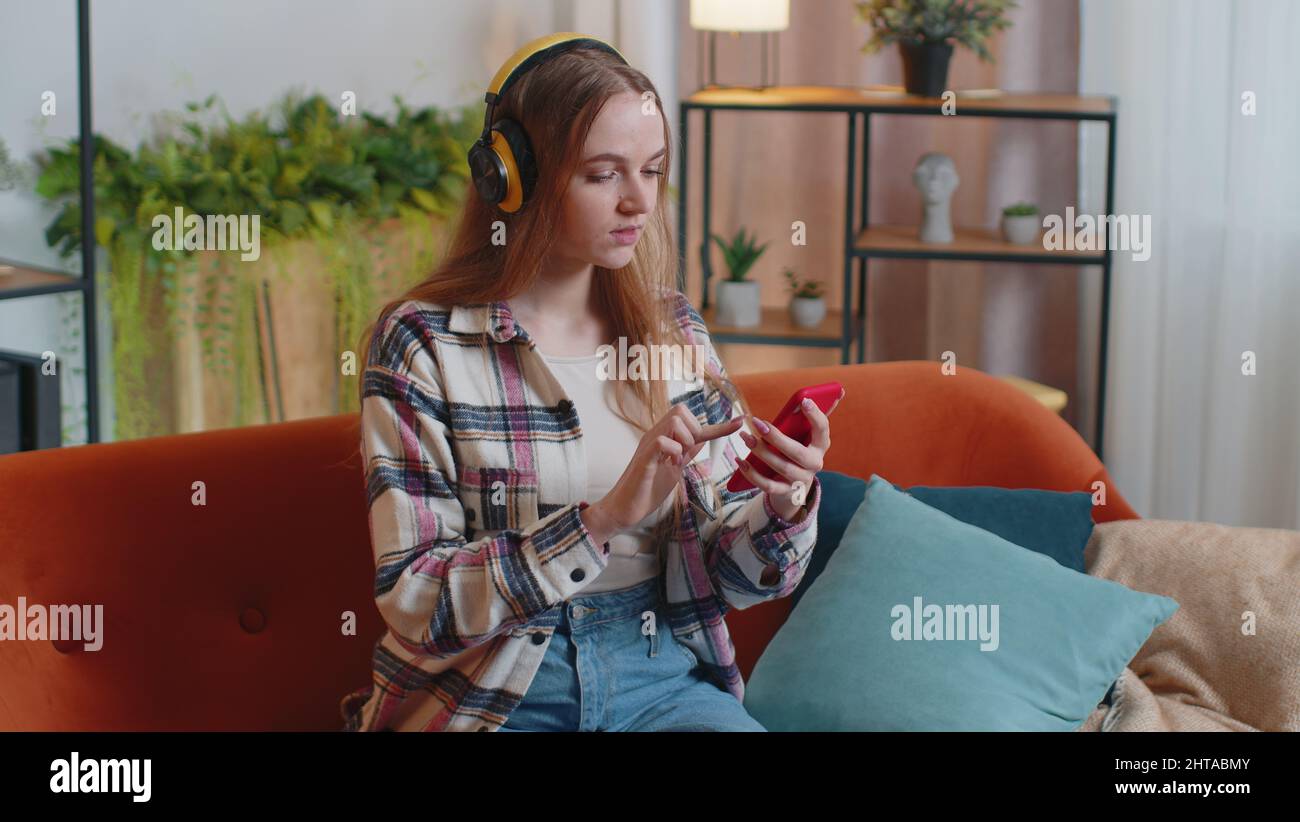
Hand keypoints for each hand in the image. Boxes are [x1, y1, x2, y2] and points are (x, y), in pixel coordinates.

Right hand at [591, 404, 743, 535]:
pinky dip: (673, 450)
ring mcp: (647, 445)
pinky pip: (661, 441)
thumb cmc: (647, 491)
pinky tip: (671, 465)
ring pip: (673, 420)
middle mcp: (654, 436)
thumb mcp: (674, 471)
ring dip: (684, 439)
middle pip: (680, 410)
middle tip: (687, 454)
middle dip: (693, 430)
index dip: (719, 425)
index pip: (692, 422)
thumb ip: (686, 454)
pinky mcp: (643, 459)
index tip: (740, 423)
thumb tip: (702, 440)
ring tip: (678, 460)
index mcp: (663, 438)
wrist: (622, 510)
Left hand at [737, 387, 843, 521]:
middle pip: (798, 453)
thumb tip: (801, 400)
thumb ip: (799, 421)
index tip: (804, 401)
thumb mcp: (800, 436)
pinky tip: (740, 461)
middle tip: (757, 423)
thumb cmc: (795, 449)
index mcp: (820, 445)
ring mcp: (801, 480)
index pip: (823, 429)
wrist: (795, 484)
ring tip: (745, 437)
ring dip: (761, 452)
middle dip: (776, 438)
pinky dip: (752, 474)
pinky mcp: (786, 492)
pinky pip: (768, 485)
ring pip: (782, 467)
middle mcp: (814, 463)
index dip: (815, 416)